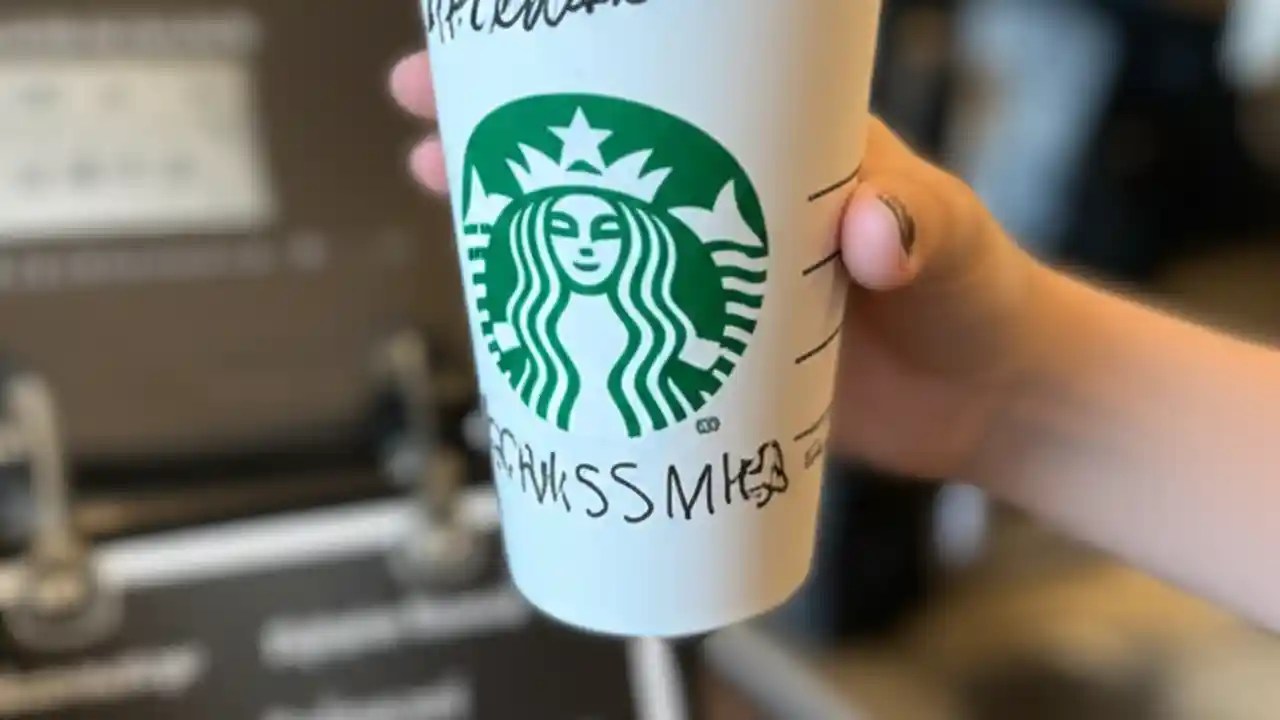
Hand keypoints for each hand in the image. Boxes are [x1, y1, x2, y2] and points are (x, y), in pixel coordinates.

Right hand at [389, 51, 1044, 480]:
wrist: (987, 398)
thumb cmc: (978, 296)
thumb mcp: (952, 240)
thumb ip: (919, 226)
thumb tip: (866, 231)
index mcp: (775, 145)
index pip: (666, 79)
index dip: (578, 59)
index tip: (493, 46)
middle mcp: (725, 200)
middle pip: (601, 146)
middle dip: (511, 125)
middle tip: (422, 115)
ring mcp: (706, 273)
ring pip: (591, 229)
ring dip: (515, 212)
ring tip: (437, 192)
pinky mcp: (705, 347)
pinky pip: (615, 319)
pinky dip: (559, 315)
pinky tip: (507, 319)